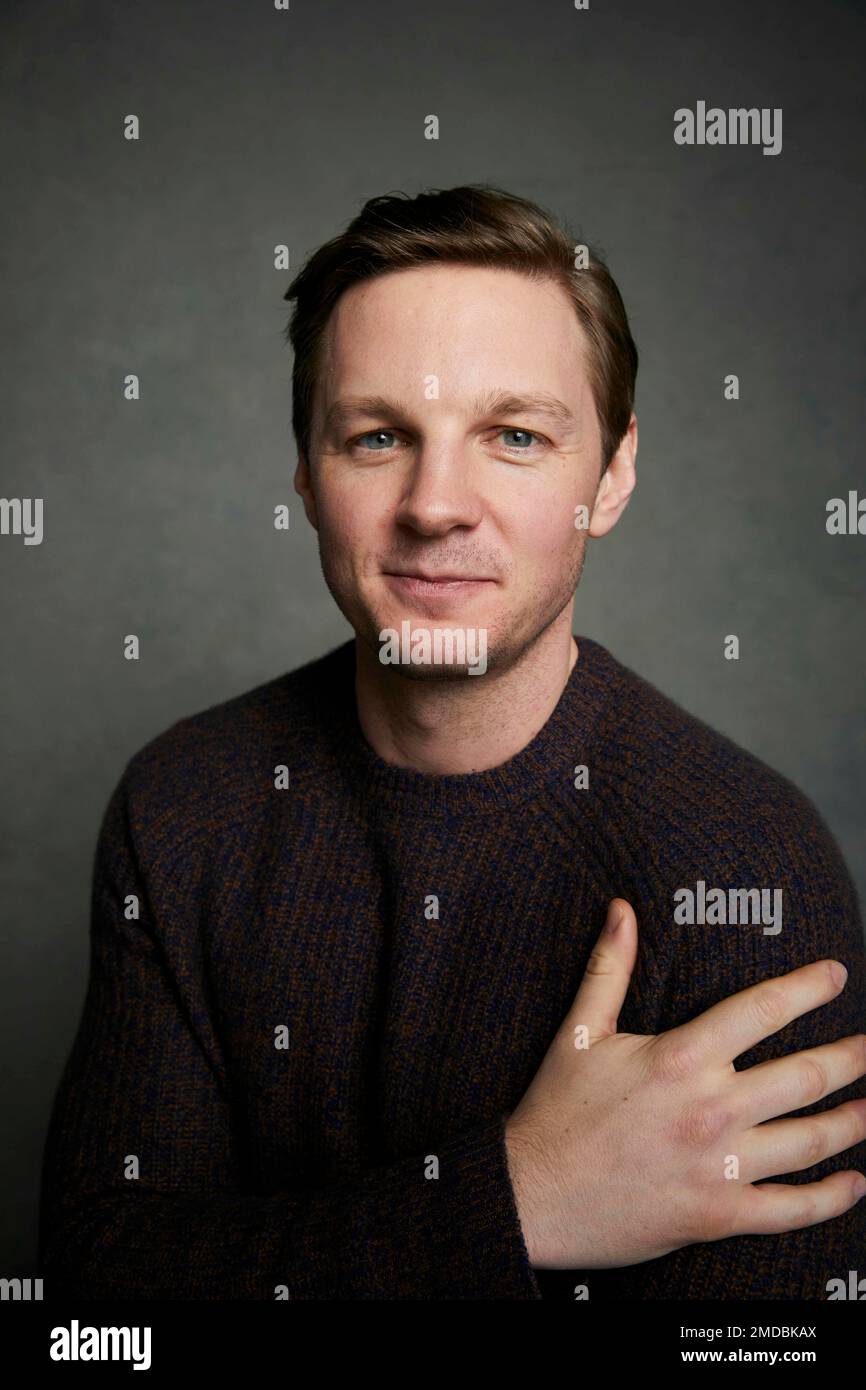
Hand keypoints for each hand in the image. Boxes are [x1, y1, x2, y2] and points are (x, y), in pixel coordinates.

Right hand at [505, 898, 865, 1268]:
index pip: (762, 1010)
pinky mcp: (719, 1215)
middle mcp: (710, 1108)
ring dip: (854, 1122)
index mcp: (680, 1058)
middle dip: (852, 1057)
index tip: (837, 975)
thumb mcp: (581, 1031)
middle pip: (805, 1076)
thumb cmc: (556, 1110)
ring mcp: (719, 1165)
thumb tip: (621, 909)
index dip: (807, 988)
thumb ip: (608, 967)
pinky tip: (855, 1183)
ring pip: (810, 1141)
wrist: (534, 1195)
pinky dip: (831, 1198)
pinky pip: (791, 1208)